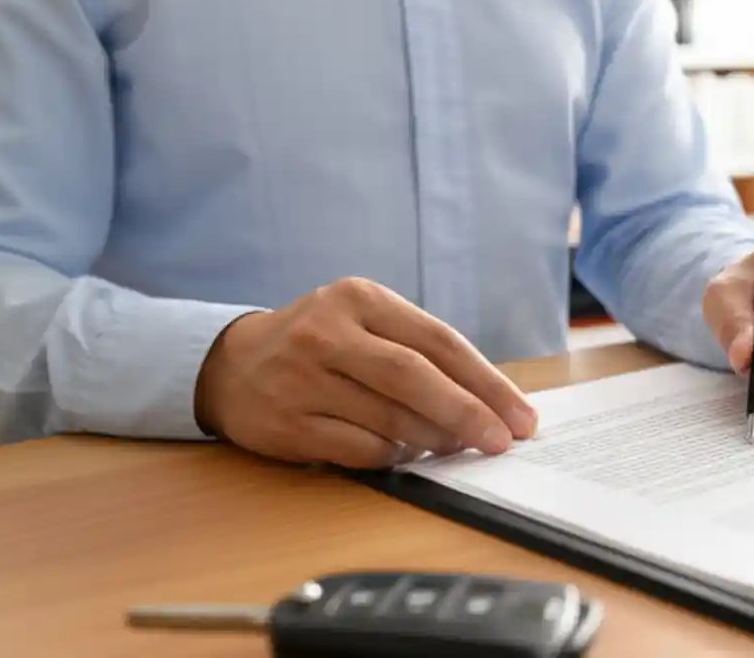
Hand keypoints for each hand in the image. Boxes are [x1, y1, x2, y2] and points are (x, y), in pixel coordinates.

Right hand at [194, 277, 536, 468]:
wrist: (232, 365)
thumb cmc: (321, 346)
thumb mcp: (365, 323)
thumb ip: (420, 351)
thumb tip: (492, 402)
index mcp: (359, 298)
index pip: (439, 341)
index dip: (486, 382)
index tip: (521, 415)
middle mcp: (327, 333)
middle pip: (415, 377)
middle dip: (469, 413)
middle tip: (502, 442)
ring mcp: (302, 379)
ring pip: (390, 418)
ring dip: (434, 439)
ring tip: (457, 446)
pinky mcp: (287, 424)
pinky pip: (361, 448)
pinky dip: (394, 455)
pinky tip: (408, 453)